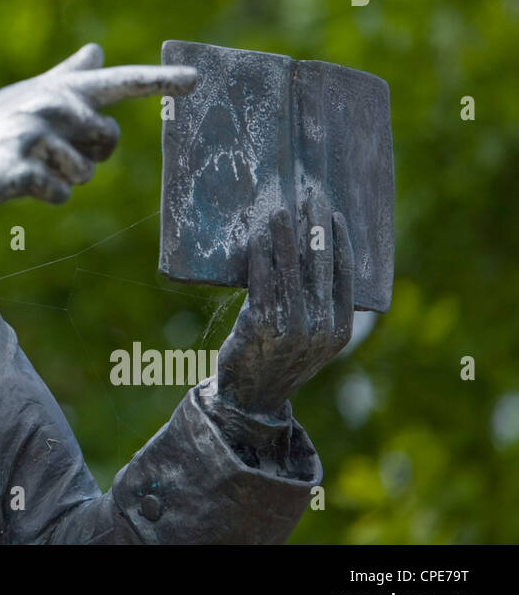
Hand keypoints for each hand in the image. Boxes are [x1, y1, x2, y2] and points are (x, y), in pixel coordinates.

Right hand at [0, 43, 196, 209]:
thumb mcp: (30, 95)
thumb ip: (67, 76)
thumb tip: (96, 50)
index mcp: (59, 89)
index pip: (118, 80)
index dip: (159, 80)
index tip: (196, 79)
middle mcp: (49, 105)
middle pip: (108, 140)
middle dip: (88, 154)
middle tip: (51, 151)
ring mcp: (32, 136)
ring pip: (85, 173)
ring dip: (64, 178)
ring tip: (32, 165)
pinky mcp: (19, 169)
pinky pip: (61, 193)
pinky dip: (47, 196)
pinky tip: (22, 184)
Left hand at [216, 196, 354, 418]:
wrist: (250, 397)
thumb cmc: (278, 358)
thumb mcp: (311, 338)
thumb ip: (319, 307)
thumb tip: (315, 257)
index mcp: (341, 329)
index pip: (345, 276)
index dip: (340, 241)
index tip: (333, 214)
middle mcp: (322, 328)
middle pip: (321, 265)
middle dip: (315, 227)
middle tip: (309, 197)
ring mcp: (293, 327)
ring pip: (291, 269)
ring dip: (285, 234)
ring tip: (279, 209)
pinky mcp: (263, 325)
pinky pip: (262, 281)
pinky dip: (260, 255)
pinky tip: (257, 236)